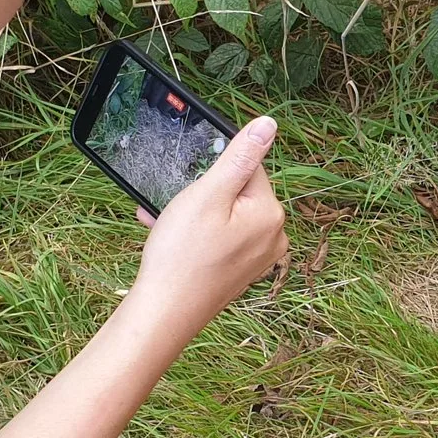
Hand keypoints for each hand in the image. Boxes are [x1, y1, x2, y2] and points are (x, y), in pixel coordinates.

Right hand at [129, 117, 288, 326]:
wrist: (165, 313)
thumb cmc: (182, 255)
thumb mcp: (209, 194)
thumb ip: (240, 156)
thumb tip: (268, 124)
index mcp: (270, 213)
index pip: (248, 168)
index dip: (214, 173)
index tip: (192, 189)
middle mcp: (273, 236)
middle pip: (237, 193)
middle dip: (201, 195)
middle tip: (176, 211)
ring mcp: (258, 257)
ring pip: (224, 216)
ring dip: (193, 214)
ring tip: (167, 226)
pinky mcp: (241, 271)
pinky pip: (220, 239)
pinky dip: (196, 234)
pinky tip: (171, 239)